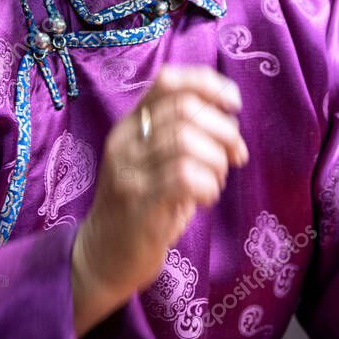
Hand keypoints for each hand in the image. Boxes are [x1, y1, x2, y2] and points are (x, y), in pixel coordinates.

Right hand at [71, 64, 247, 335]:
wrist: (101, 257)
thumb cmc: (141, 205)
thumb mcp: (154, 161)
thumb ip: (181, 134)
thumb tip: (229, 119)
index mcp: (130, 125)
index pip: (167, 81)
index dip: (206, 83)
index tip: (232, 102)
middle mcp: (125, 142)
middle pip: (184, 110)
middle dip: (223, 129)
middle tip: (236, 154)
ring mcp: (129, 172)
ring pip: (187, 143)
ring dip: (217, 161)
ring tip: (216, 180)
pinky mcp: (140, 205)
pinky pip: (184, 178)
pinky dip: (208, 184)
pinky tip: (206, 198)